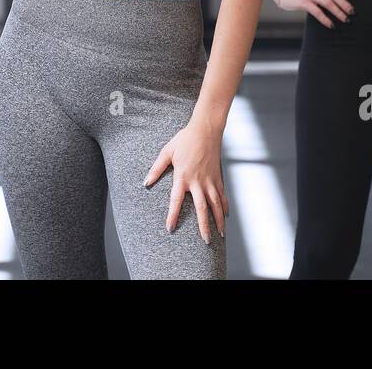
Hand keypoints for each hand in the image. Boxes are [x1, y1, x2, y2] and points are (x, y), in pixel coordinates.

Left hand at [144, 120, 227, 242]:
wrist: (206, 129)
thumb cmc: (185, 139)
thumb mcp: (166, 151)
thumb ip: (156, 168)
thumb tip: (146, 182)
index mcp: (183, 176)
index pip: (176, 200)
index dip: (173, 215)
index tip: (170, 229)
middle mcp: (198, 181)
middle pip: (202, 209)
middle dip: (204, 226)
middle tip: (205, 241)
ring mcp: (210, 180)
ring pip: (216, 205)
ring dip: (218, 220)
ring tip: (220, 234)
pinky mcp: (218, 177)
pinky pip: (222, 195)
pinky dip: (224, 206)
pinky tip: (226, 216)